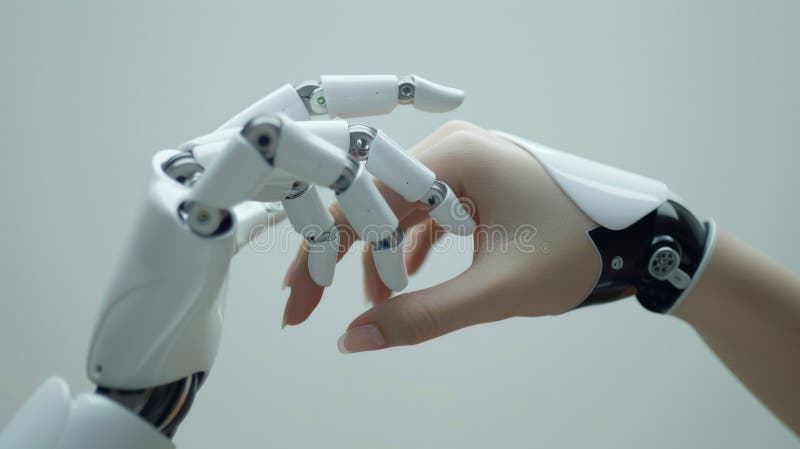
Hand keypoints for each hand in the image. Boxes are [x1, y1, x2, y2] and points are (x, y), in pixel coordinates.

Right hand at [282, 121, 601, 351]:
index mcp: (457, 158)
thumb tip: (355, 339)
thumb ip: (425, 316)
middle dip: (338, 257)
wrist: (633, 241)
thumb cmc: (578, 254)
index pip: (366, 202)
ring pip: (394, 209)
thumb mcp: (498, 290)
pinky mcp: (470, 184)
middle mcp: (452, 150)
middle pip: (371, 203)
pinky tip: (402, 280)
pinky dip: (405, 247)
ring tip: (376, 305)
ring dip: (376, 257)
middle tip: (305, 305)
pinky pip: (421, 212)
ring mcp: (462, 164)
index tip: (298, 299)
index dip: (323, 252)